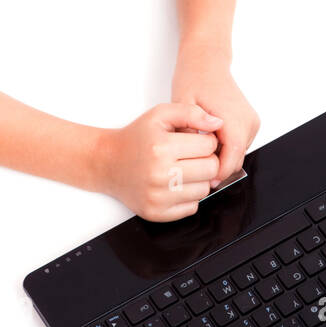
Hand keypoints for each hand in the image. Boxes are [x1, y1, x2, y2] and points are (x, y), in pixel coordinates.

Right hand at [94, 103, 222, 221]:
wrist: (108, 163)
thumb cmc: (136, 138)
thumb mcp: (160, 115)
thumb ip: (191, 113)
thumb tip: (218, 122)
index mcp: (161, 147)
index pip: (209, 146)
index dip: (206, 141)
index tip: (195, 141)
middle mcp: (159, 174)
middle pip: (210, 170)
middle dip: (206, 160)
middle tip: (191, 156)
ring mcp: (158, 197)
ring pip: (204, 190)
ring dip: (199, 179)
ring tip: (182, 169)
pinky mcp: (157, 213)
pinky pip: (192, 208)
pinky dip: (188, 196)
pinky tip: (175, 184)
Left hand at [171, 43, 259, 185]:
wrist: (206, 60)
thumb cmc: (195, 77)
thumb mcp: (183, 106)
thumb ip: (190, 132)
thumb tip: (193, 157)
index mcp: (235, 120)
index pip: (231, 160)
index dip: (216, 174)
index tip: (201, 182)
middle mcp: (248, 123)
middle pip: (236, 160)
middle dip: (216, 169)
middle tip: (193, 173)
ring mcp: (251, 123)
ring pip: (237, 154)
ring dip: (220, 159)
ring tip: (196, 156)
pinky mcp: (249, 123)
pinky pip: (238, 145)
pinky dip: (224, 149)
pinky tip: (205, 144)